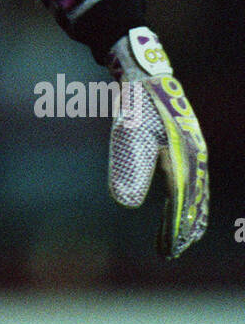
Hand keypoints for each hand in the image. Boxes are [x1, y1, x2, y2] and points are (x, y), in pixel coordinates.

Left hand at [106, 27, 208, 258]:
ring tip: (182, 238)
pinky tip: (178, 205)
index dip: (176, 228)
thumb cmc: (137, 103)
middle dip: (186, 227)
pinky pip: (190, 178)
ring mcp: (192, 148)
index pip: (183, 202)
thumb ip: (129, 166)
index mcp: (185, 156)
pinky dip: (187, 197)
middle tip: (174, 252)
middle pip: (195, 200)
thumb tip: (126, 203)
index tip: (169, 250)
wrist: (144, 71)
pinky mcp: (184, 144)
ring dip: (190, 215)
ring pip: (196, 190)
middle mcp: (195, 155)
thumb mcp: (128, 133)